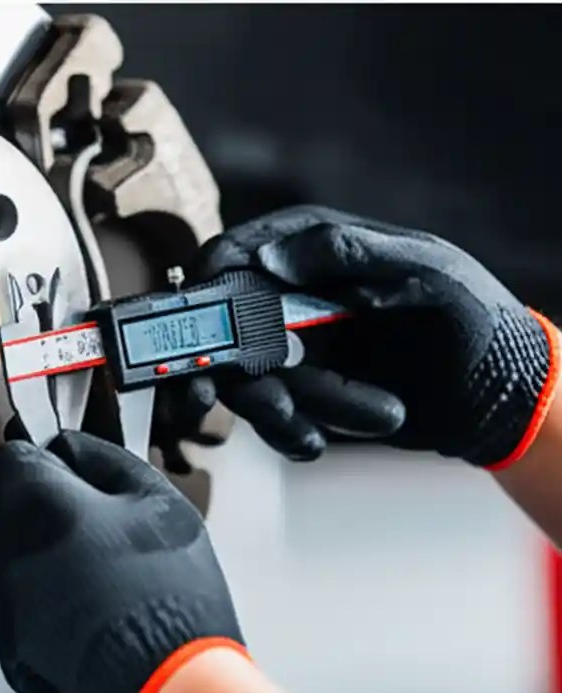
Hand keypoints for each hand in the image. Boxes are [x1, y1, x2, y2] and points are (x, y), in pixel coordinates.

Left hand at [0, 431, 245, 692]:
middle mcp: (1, 550)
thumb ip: (103, 458)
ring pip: (17, 559)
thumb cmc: (166, 603)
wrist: (163, 689)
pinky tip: (95, 613)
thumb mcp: (156, 502)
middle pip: (14, 510)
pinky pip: (23, 604)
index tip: (68, 466)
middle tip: (106, 529)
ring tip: (108, 579)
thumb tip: (76, 447)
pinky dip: (49, 603)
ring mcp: (0, 602)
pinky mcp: (7, 644)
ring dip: (50, 558)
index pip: (11, 455)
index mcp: (32, 503)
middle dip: (51, 511)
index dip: (44, 458)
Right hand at [184, 205, 557, 467]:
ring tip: (308, 430)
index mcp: (317, 248)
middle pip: (225, 322)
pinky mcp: (303, 391)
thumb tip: (268, 257)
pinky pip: (273, 413)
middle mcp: (294, 295)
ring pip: (245, 377)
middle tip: (225, 399)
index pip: (239, 250)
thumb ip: (346, 253)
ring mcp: (294, 346)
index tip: (196, 310)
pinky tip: (314, 442)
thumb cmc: (472, 315)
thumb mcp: (421, 270)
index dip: (209, 276)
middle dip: (224, 367)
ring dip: (269, 407)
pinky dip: (287, 432)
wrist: (498, 395)